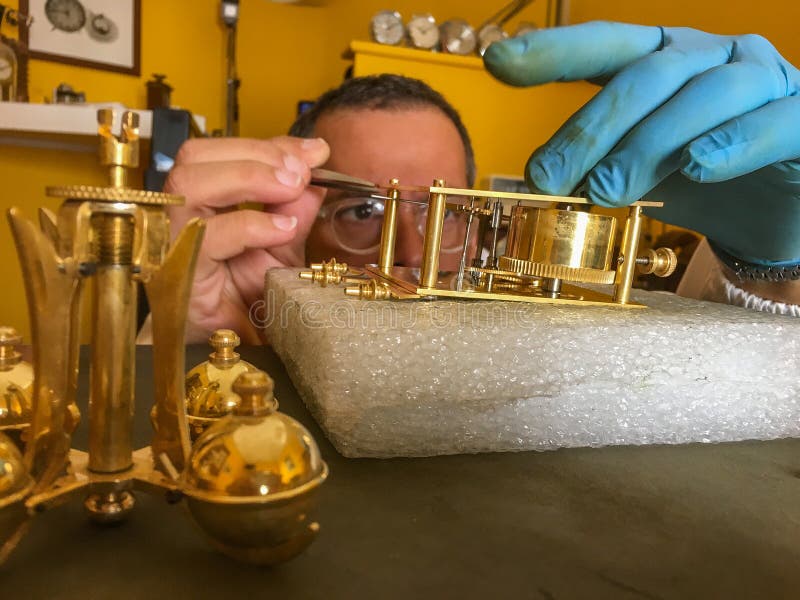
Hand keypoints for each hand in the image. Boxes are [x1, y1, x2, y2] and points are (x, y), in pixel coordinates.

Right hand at [164, 136, 329, 342]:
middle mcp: (175, 216)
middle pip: (195, 157)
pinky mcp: (176, 274)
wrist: (232, 352)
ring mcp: (169, 243)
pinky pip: (208, 236)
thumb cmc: (248, 300)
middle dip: (255, 154)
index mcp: (198, 203)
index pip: (219, 153)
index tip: (314, 151)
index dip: (267, 145)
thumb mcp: (281, 247)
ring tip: (291, 189)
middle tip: (300, 172)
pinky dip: (251, 224)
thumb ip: (294, 207)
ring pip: (191, 183)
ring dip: (249, 177)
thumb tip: (313, 168)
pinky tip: (283, 229)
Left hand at [484, 22, 799, 264]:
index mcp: (661, 62)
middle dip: (591, 128)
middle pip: (645, 75)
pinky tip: (700, 165)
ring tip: (607, 191)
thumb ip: (598, 166)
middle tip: (551, 178)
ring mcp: (760, 80)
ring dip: (648, 143)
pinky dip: (735, 141)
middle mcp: (709, 58)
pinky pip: (774, 120)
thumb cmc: (700, 178)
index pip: (604, 48)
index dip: (553, 50)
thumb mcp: (639, 172)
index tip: (498, 63)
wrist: (777, 207)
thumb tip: (539, 179)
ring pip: (702, 94)